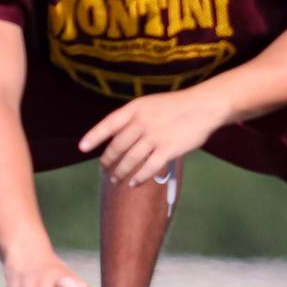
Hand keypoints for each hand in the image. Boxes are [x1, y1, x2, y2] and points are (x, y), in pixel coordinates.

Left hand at [78, 88, 231, 185]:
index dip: (94, 136)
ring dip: (120, 172)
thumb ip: (135, 118)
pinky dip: (139, 178)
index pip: (108, 124)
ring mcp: (154, 136)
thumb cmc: (177, 106)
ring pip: (130, 160)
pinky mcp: (167, 150)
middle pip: (117, 146)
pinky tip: (134, 182)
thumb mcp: (151, 104)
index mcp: (136, 108)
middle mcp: (142, 122)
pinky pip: (148, 168)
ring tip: (116, 179)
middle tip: (104, 168)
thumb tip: (118, 138)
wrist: (204, 106)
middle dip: (108, 160)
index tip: (82, 148)